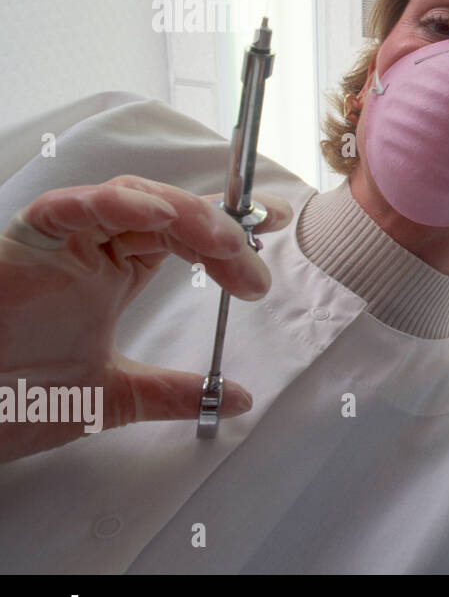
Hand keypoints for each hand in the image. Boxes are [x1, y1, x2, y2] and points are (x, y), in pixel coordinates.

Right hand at [0, 175, 291, 461]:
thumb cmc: (9, 398)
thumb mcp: (113, 398)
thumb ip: (172, 393)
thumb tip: (237, 398)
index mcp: (111, 273)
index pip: (183, 236)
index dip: (230, 228)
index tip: (274, 230)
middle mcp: (88, 249)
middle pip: (168, 212)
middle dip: (220, 229)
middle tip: (254, 261)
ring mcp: (58, 241)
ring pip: (130, 198)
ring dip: (184, 214)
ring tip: (225, 242)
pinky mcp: (24, 240)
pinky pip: (71, 206)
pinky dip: (116, 203)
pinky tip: (158, 217)